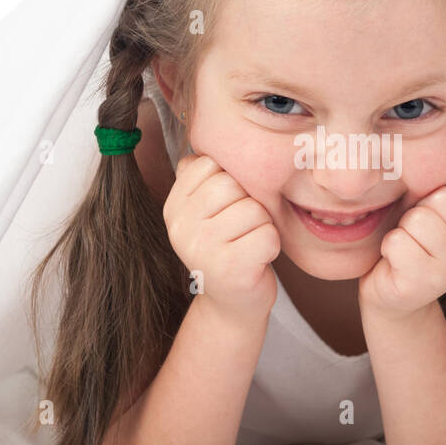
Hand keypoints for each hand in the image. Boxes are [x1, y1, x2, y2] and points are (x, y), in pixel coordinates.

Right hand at [163, 153, 279, 321]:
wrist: (233, 305)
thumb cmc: (229, 248)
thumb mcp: (207, 211)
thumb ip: (201, 177)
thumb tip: (201, 139)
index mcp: (174, 206)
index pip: (211, 164)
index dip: (231, 183)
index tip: (226, 210)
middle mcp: (180, 226)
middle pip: (233, 184)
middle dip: (249, 204)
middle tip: (241, 231)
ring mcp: (201, 249)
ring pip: (254, 209)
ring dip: (262, 227)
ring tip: (248, 245)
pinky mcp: (229, 268)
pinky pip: (267, 235)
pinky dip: (271, 247)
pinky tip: (257, 260)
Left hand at [358, 169, 445, 321]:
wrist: (395, 296)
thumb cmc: (415, 246)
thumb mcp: (439, 216)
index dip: (437, 193)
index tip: (433, 215)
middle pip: (441, 199)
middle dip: (418, 210)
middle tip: (415, 233)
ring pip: (418, 219)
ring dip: (403, 229)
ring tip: (407, 246)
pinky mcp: (425, 283)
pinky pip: (397, 242)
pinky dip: (389, 247)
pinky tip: (396, 261)